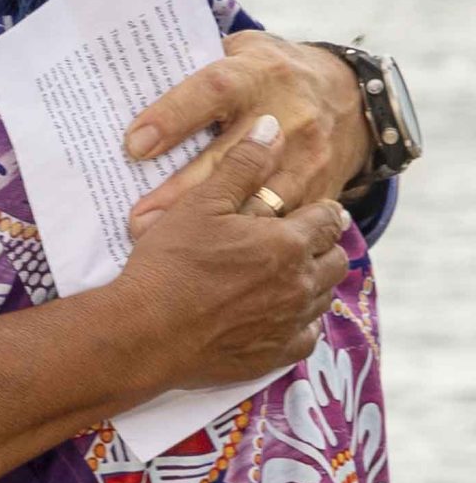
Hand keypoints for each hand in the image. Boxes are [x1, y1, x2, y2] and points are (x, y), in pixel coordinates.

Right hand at [105, 116, 351, 395]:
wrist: (146, 333)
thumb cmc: (170, 263)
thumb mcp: (201, 203)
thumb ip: (242, 164)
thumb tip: (272, 126)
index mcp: (288, 243)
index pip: (327, 218)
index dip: (318, 210)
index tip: (305, 210)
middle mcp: (300, 284)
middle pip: (336, 259)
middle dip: (322, 247)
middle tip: (295, 241)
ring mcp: (290, 323)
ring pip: (323, 298)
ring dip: (311, 283)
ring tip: (283, 275)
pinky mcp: (274, 355)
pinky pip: (305, 337)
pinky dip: (298, 323)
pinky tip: (276, 315)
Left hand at [123, 32, 370, 236]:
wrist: (350, 96)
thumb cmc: (272, 74)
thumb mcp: (244, 51)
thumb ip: (201, 64)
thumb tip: (141, 81)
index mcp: (259, 75)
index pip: (213, 91)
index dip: (174, 118)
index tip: (137, 145)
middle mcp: (287, 117)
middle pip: (229, 159)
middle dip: (181, 191)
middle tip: (140, 218)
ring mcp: (307, 158)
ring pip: (258, 200)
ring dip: (212, 228)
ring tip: (164, 245)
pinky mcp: (320, 190)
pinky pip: (283, 223)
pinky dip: (247, 243)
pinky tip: (213, 260)